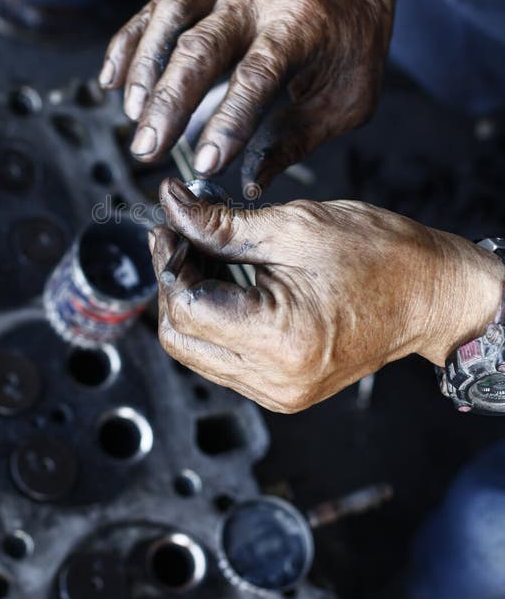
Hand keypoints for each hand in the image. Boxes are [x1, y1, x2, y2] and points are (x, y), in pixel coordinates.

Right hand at [100, 0, 396, 191]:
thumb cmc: (351, 42)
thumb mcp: (348, 98)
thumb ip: (298, 140)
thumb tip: (250, 183)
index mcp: (302, 23)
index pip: (257, 74)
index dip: (228, 120)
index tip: (206, 164)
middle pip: (201, 46)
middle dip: (169, 104)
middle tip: (148, 150)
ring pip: (169, 19)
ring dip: (143, 72)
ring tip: (133, 117)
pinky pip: (155, 8)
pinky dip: (129, 43)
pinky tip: (112, 81)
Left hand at [149, 179, 504, 412]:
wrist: (431, 294)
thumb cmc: (380, 256)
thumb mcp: (294, 226)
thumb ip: (221, 224)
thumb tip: (172, 206)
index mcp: (280, 339)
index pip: (186, 308)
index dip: (167, 262)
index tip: (170, 227)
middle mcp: (276, 379)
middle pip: (181, 338)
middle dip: (171, 283)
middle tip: (181, 238)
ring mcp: (279, 392)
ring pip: (196, 353)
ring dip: (189, 302)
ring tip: (205, 257)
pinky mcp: (283, 390)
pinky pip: (223, 361)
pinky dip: (214, 321)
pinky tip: (226, 285)